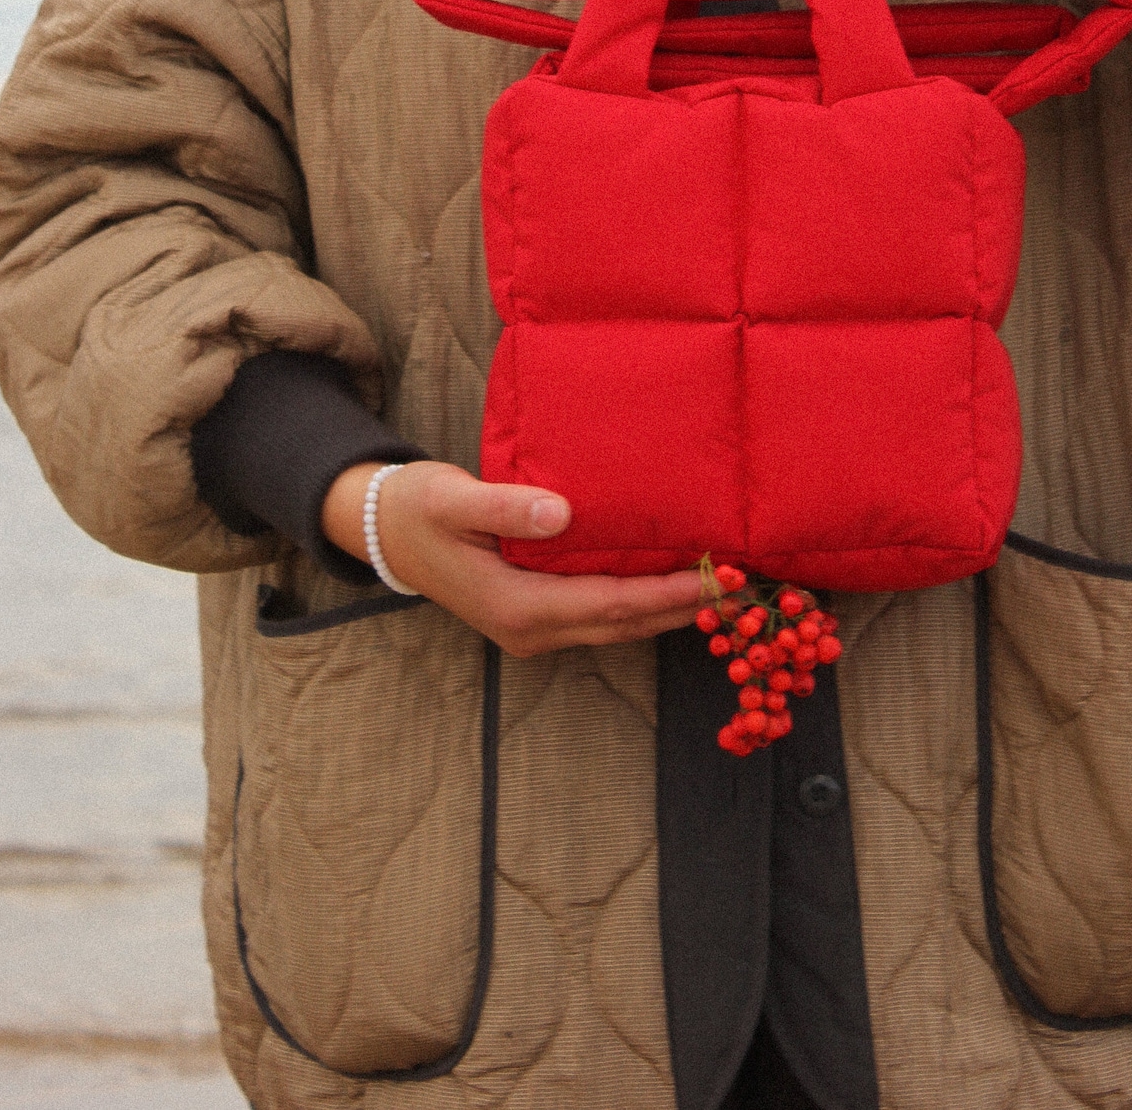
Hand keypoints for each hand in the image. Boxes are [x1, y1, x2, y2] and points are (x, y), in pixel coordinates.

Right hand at [322, 462, 703, 657]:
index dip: (667, 594)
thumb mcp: (452, 501)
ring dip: (671, 610)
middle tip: (746, 586)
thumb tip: (560, 514)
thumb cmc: (419, 510)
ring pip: (618, 626)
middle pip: (625, 624)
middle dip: (686, 608)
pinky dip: (643, 603)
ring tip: (727, 587)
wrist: (385, 531)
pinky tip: (676, 584)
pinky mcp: (537, 616)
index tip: (717, 577)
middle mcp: (531, 630)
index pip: (610, 604)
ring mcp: (534, 629)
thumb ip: (505, 508)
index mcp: (517, 607)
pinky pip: (603, 616)